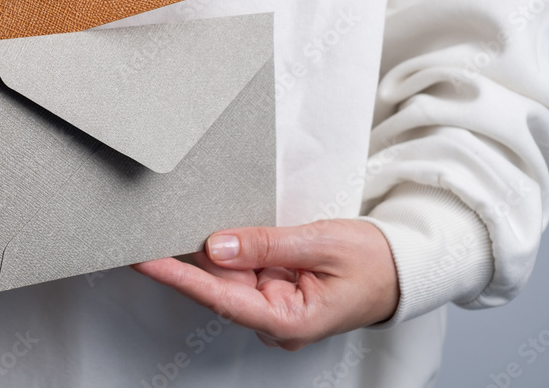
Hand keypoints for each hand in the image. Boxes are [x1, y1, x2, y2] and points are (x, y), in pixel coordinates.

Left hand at [132, 219, 398, 349]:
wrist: (403, 269)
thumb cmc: (374, 262)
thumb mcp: (320, 243)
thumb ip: (266, 244)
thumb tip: (216, 244)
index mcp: (288, 321)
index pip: (218, 297)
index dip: (178, 275)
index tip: (145, 259)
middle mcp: (273, 321)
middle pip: (216, 287)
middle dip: (184, 259)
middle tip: (148, 229)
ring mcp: (271, 308)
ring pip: (225, 279)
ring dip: (204, 254)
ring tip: (172, 225)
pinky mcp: (272, 293)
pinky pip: (239, 272)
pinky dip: (224, 253)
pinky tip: (207, 234)